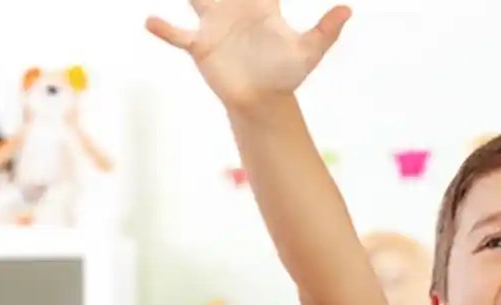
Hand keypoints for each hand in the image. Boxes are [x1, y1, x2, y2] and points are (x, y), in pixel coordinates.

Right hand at [145, 0, 351, 110]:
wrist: (264, 100)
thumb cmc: (287, 74)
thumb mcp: (308, 52)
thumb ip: (325, 30)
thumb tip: (349, 9)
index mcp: (261, 5)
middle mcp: (234, 8)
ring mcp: (214, 24)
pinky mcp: (200, 45)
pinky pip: (178, 34)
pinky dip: (164, 29)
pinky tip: (151, 21)